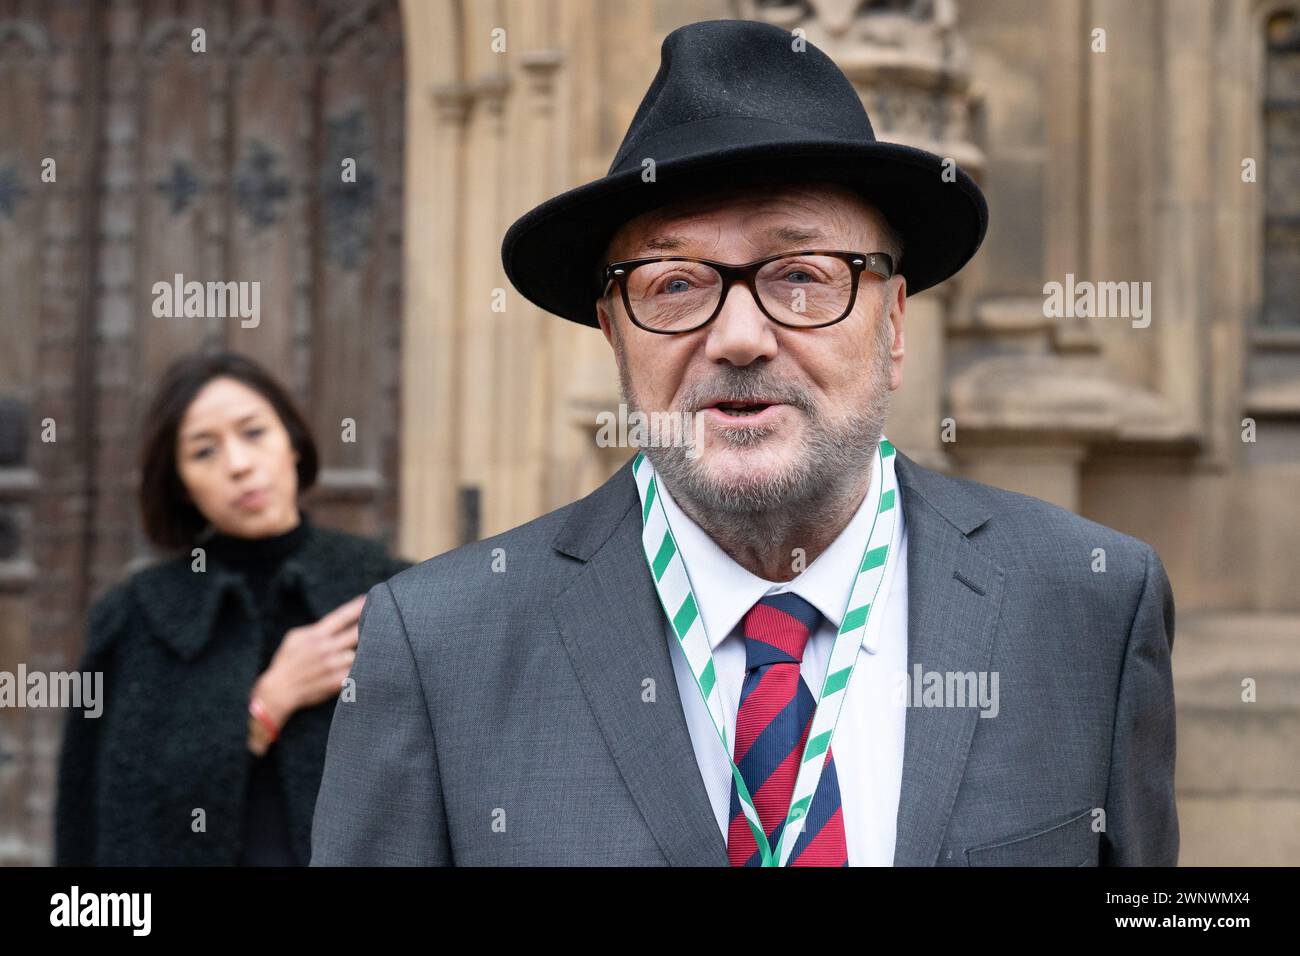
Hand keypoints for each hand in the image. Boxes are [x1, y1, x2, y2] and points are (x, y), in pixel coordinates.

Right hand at [255, 594, 366, 722]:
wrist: (278, 692)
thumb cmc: (286, 662)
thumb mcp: (294, 639)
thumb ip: (315, 629)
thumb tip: (335, 622)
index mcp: (316, 635)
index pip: (340, 617)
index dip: (356, 607)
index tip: (369, 599)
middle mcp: (326, 648)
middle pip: (355, 633)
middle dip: (369, 627)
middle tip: (382, 622)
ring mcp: (332, 666)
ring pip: (357, 654)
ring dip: (363, 652)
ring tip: (371, 651)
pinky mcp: (336, 682)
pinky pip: (355, 672)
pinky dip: (360, 670)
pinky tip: (365, 669)